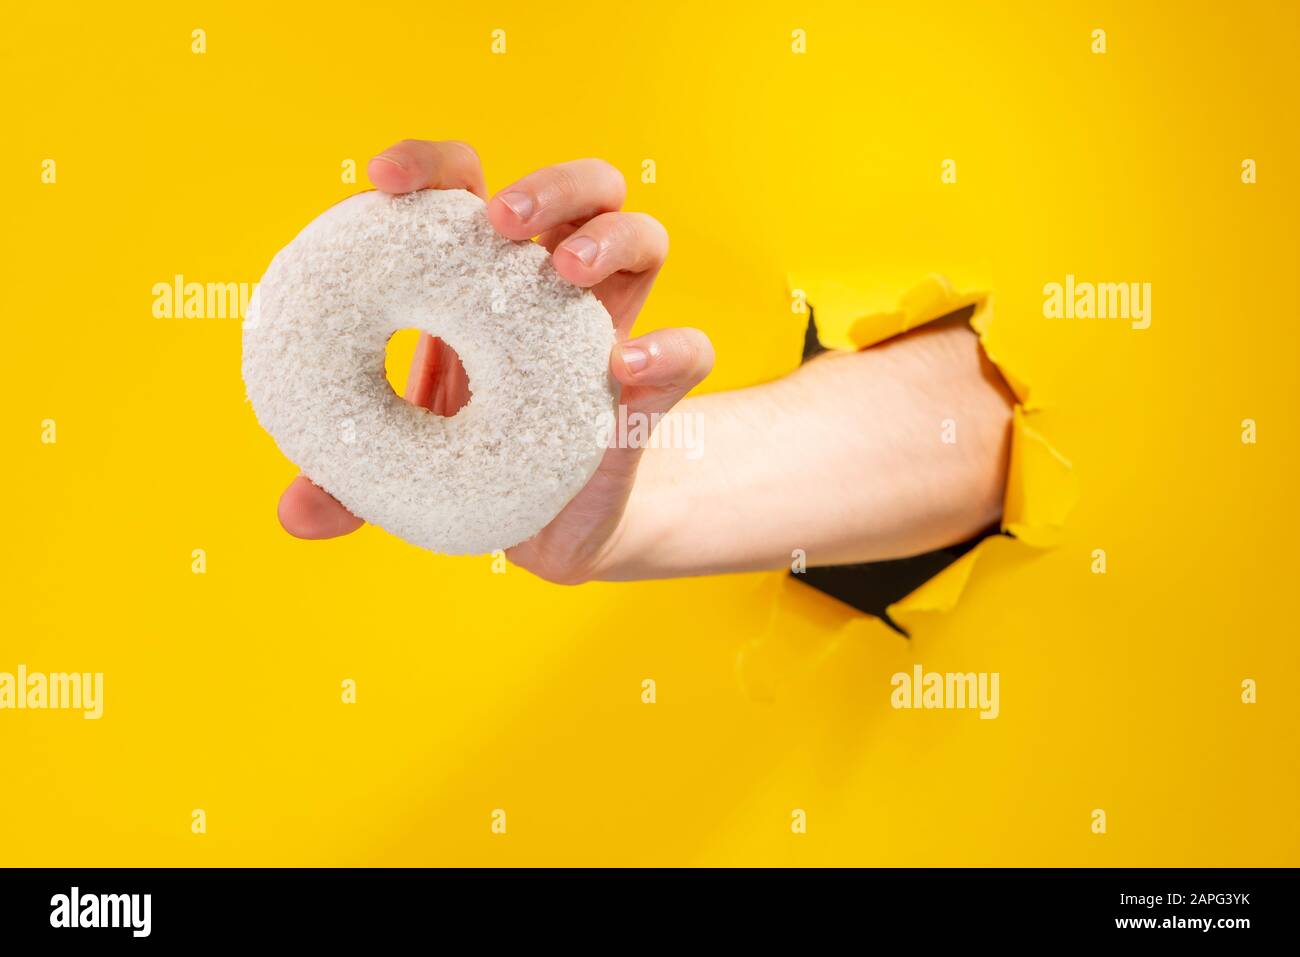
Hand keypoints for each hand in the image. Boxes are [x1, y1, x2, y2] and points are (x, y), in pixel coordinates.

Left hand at [277, 139, 714, 582]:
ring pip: (643, 236)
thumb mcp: (406, 467)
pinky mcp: (653, 389)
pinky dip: (668, 348)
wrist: (557, 528)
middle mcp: (554, 290)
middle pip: (578, 190)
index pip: (467, 189)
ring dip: (610, 236)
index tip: (385, 180)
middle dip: (547, 186)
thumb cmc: (476, 469)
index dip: (432, 165)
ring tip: (567, 271)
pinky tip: (624, 368)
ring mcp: (609, 330)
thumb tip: (294, 515)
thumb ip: (350, 482)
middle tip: (503, 222)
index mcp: (482, 284)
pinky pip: (689, 352)